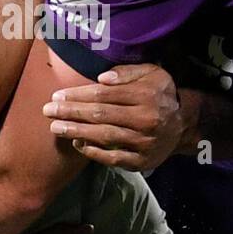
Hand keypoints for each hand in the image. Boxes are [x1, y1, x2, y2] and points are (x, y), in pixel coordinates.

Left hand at [41, 63, 182, 171]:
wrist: (184, 125)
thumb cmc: (160, 94)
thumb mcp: (151, 73)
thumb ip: (128, 72)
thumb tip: (101, 78)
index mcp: (145, 95)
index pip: (104, 95)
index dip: (79, 95)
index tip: (58, 95)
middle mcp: (146, 119)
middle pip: (101, 115)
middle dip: (71, 112)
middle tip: (48, 111)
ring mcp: (144, 142)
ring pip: (104, 136)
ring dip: (77, 132)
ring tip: (55, 128)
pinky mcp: (142, 161)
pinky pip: (114, 158)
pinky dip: (94, 152)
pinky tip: (77, 144)